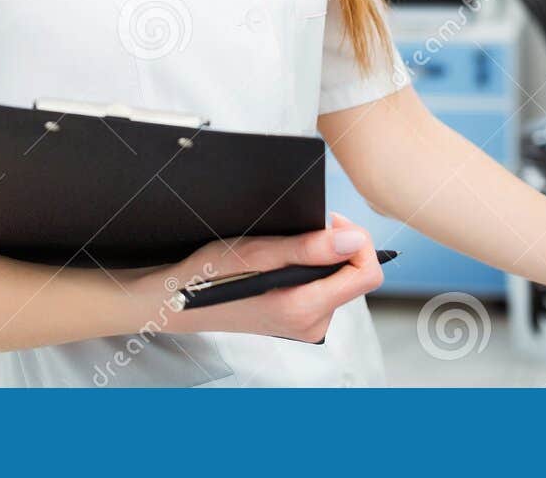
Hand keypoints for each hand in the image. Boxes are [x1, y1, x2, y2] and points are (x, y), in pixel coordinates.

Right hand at [134, 212, 384, 342]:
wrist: (179, 300)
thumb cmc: (211, 274)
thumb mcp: (257, 252)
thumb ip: (309, 249)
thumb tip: (353, 240)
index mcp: (304, 309)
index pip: (366, 273)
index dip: (357, 240)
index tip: (330, 221)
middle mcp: (311, 324)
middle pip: (352, 274)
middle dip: (335, 244)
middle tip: (302, 227)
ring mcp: (306, 325)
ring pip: (337, 278)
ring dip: (319, 254)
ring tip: (283, 245)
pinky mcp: (298, 319)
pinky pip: (321, 286)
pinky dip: (309, 266)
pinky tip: (280, 261)